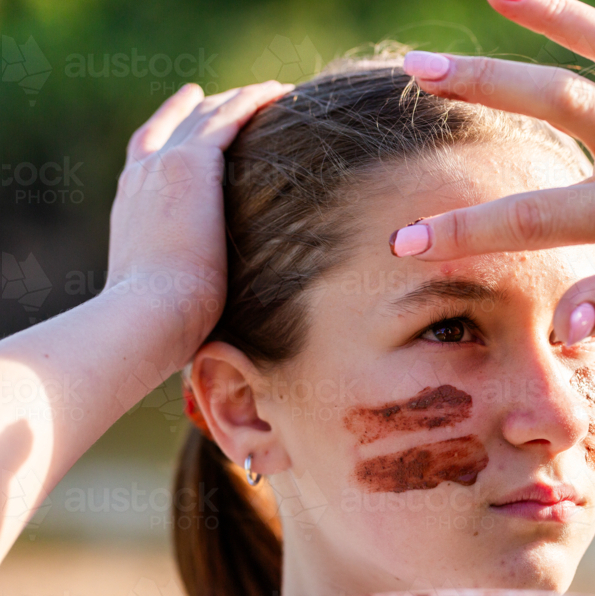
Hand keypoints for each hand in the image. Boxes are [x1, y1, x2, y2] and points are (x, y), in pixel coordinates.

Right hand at [106, 80, 292, 354]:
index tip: (191, 109)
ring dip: (240, 99)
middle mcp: (143, 176)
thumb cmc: (158, 324)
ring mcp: (165, 165)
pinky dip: (254, 100)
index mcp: (132, 205)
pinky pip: (230, 116)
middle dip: (209, 108)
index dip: (171, 125)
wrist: (147, 315)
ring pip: (208, 115)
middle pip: (178, 123)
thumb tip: (209, 320)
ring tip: (271, 90)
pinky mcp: (193, 164)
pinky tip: (280, 93)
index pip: (149, 150)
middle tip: (236, 97)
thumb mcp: (165, 294)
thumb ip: (183, 286)